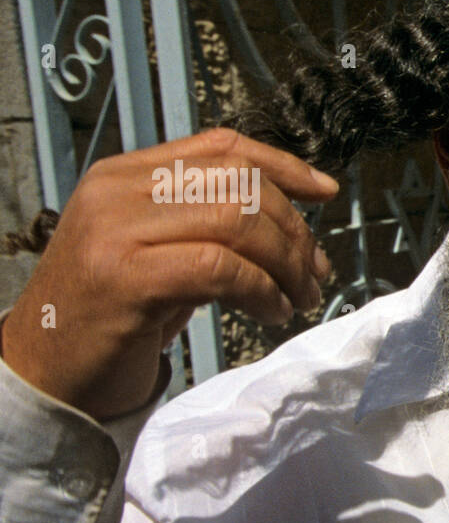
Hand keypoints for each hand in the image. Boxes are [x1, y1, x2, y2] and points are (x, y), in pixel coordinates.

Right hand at [0, 128, 337, 420]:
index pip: (221, 148)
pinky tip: (271, 313)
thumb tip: (297, 229)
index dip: (283, 166)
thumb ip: (210, 226)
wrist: (47, 374)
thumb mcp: (161, 254)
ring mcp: (116, 231)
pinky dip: (261, 290)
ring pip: (237, 221)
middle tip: (314, 274)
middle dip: (293, 230)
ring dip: (285, 263)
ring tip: (298, 298)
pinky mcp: (125, 276)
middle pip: (239, 184)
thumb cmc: (113, 319)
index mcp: (125, 175)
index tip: (326, 192)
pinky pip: (220, 267)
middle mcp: (117, 192)